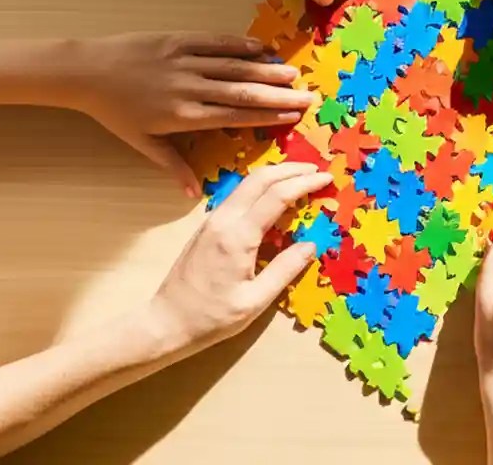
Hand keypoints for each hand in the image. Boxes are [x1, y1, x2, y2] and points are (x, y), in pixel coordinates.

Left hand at [71, 33, 313, 194]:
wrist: (86, 72)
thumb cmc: (114, 111)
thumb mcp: (142, 143)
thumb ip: (173, 166)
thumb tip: (194, 194)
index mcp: (183, 116)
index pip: (234, 116)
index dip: (267, 116)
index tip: (293, 117)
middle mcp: (189, 88)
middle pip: (241, 91)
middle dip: (278, 95)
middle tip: (308, 96)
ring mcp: (184, 61)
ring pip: (232, 66)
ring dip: (265, 70)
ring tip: (292, 74)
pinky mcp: (177, 40)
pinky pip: (213, 41)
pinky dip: (239, 44)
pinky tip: (261, 48)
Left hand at [148, 163, 329, 351]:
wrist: (166, 322)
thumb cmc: (212, 317)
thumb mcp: (255, 301)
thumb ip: (285, 270)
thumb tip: (311, 245)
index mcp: (237, 237)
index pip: (277, 196)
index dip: (305, 183)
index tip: (327, 178)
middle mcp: (223, 221)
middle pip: (259, 179)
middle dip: (290, 169)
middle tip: (316, 169)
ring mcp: (211, 221)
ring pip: (246, 184)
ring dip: (274, 175)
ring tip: (299, 177)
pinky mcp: (206, 227)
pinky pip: (237, 196)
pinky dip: (260, 188)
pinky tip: (272, 197)